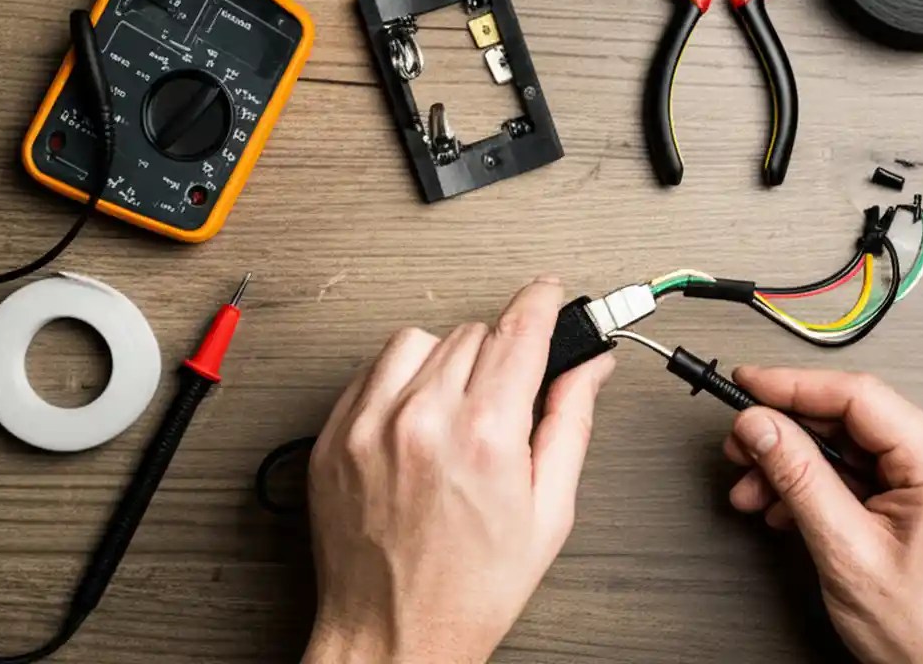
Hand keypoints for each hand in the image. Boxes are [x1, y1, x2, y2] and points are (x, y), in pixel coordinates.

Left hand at [302, 278, 614, 663]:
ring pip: (418, 340)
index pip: (519, 330)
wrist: (393, 636)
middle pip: (473, 332)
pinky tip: (417, 420)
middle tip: (507, 396)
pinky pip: (370, 371)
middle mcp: (421, 420)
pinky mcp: (333, 438)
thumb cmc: (470, 589)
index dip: (542, 301)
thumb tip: (589, 370)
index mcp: (484, 436)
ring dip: (447, 360)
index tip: (549, 292)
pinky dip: (399, 381)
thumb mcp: (549, 512)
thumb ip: (570, 423)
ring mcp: (368, 426)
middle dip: (500, 353)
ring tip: (458, 408)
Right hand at [723, 368, 922, 663]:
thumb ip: (799, 478)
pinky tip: (791, 505)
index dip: (791, 386)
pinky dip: (826, 484)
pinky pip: (870, 469)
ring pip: (855, 445)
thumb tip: (761, 426)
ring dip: (800, 465)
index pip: (857, 395)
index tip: (746, 384)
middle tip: (741, 448)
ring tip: (758, 492)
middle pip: (853, 418)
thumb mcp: (846, 552)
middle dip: (788, 435)